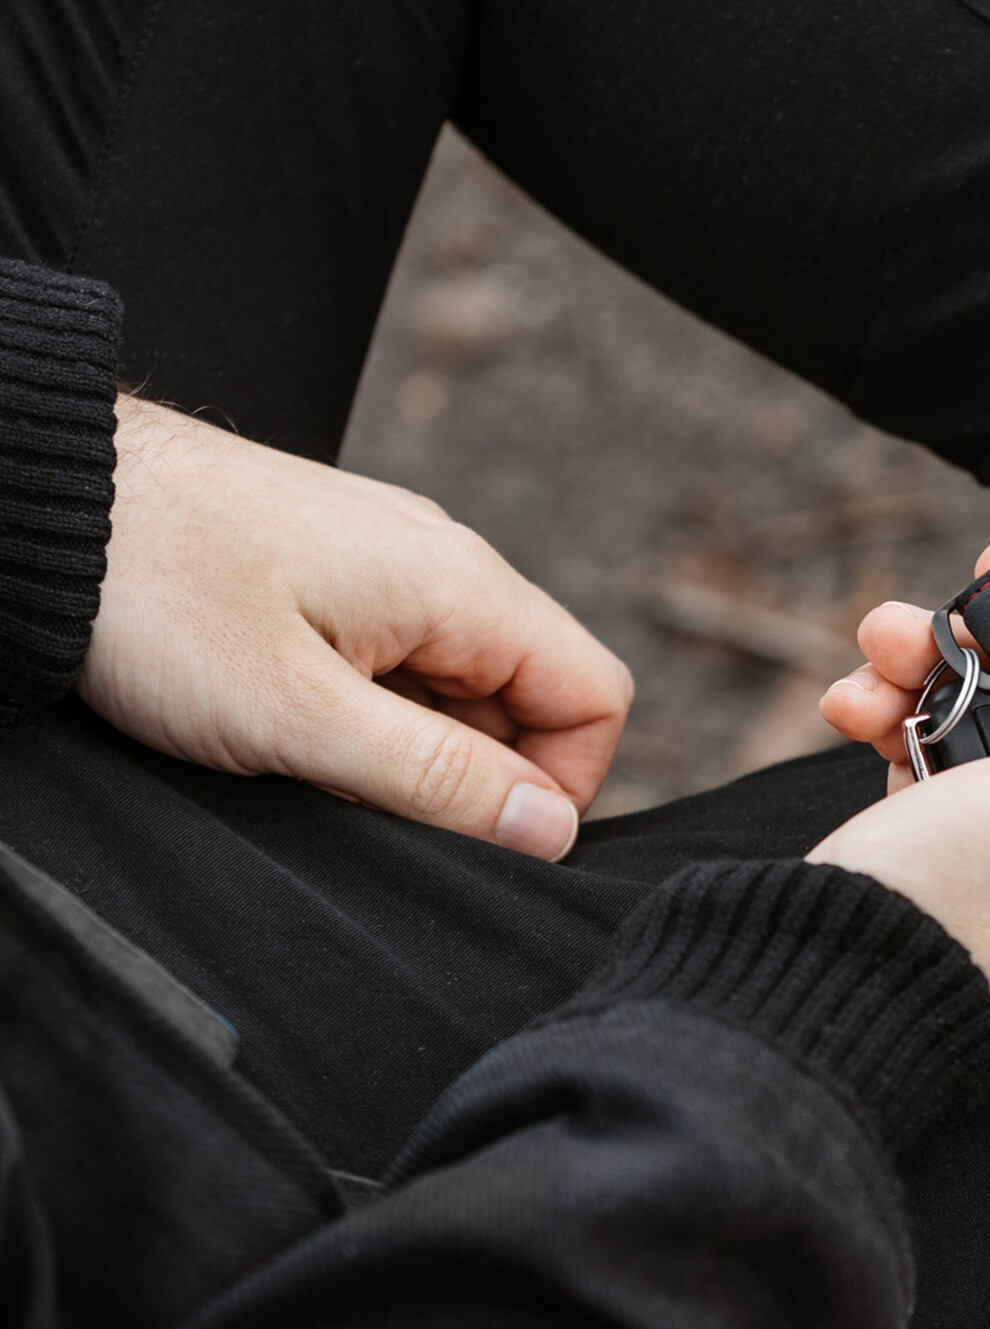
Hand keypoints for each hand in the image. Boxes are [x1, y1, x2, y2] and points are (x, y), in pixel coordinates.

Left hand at [78, 396, 633, 858]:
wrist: (49, 494)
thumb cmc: (157, 594)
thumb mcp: (297, 716)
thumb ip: (435, 777)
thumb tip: (549, 829)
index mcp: (463, 586)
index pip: (595, 695)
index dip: (559, 786)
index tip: (472, 834)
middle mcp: (448, 565)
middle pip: (535, 693)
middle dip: (476, 772)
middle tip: (370, 802)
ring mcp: (396, 564)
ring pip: (467, 683)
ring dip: (418, 743)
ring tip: (314, 753)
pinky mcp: (346, 573)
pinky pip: (406, 659)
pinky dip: (374, 708)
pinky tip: (293, 716)